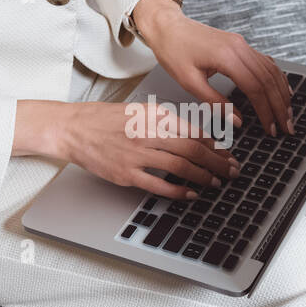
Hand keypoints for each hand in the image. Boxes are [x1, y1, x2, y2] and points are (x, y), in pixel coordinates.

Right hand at [14, 99, 238, 199]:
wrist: (74, 128)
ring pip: (180, 167)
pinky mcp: (126, 174)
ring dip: (203, 177)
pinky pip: (159, 185)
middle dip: (217, 162)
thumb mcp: (140, 112)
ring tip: (216, 183)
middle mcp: (148, 133)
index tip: (227, 154)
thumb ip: (167, 124)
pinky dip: (178, 191)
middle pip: (193, 150)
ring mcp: (137, 155)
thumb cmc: (105, 120)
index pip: (194, 131)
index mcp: (154, 115)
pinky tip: (191, 194)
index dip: (215, 146)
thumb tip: (197, 138)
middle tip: (232, 170)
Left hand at [131, 0, 293, 136]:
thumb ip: (215, 103)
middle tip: (286, 127)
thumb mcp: (189, 82)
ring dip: (281, 93)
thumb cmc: (173, 51)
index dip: (266, 111)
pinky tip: (282, 90)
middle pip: (269, 80)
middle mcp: (239, 47)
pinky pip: (265, 62)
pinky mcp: (240, 44)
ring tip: (287, 114)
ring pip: (271, 70)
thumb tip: (237, 121)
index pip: (255, 88)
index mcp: (226, 57)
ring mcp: (242, 44)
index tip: (270, 128)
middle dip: (279, 106)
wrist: (168, 27)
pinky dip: (276, 78)